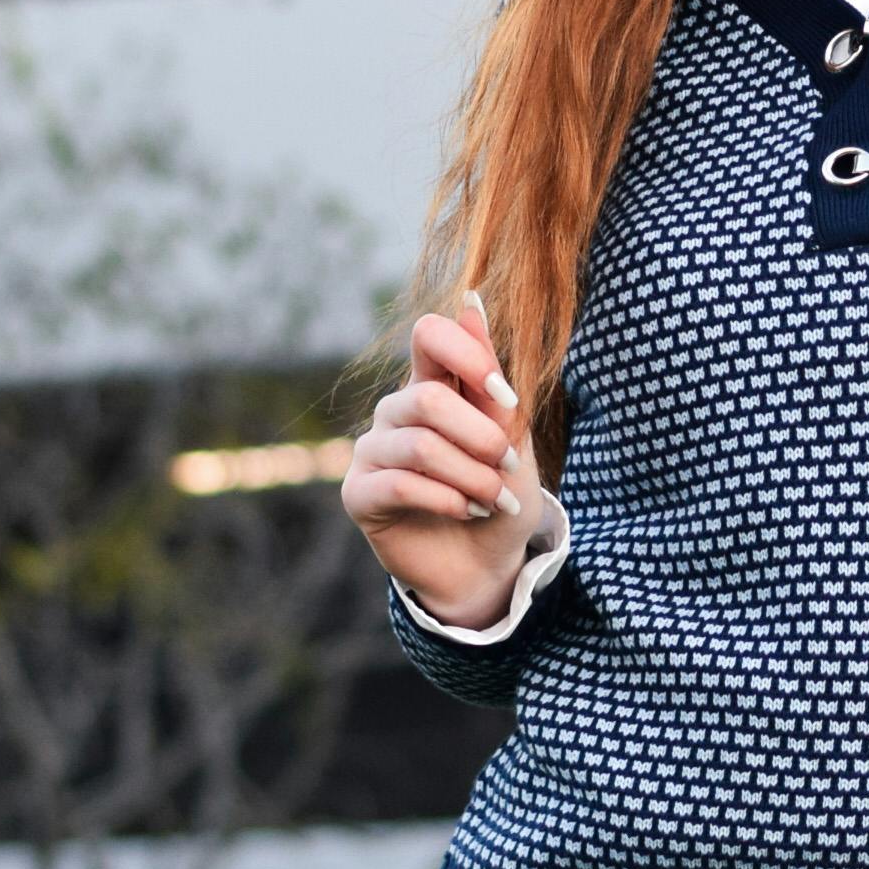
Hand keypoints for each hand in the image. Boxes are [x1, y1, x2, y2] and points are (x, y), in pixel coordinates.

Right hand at [341, 297, 545, 625]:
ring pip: (420, 445)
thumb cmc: (500, 496)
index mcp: (432, 385)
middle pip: (427, 397)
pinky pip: (400, 482)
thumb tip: (471, 302)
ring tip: (493, 500)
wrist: (487, 565)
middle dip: (481, 438)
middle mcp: (395, 410)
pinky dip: (445, 498)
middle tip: (509, 467)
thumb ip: (489, 382)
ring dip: (471, 476)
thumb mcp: (510, 439)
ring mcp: (372, 450)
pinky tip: (464, 511)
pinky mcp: (358, 492)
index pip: (429, 334)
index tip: (506, 398)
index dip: (467, 355)